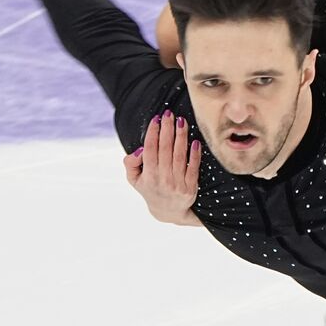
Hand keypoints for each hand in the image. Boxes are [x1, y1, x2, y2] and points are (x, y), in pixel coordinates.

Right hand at [124, 109, 202, 226]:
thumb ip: (131, 163)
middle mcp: (162, 179)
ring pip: (179, 155)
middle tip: (169, 114)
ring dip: (181, 136)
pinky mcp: (191, 187)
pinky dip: (194, 154)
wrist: (169, 211)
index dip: (153, 133)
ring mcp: (177, 183)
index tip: (156, 119)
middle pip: (165, 149)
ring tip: (181, 121)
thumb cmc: (150, 189)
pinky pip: (193, 167)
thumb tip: (139, 149)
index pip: (150, 150)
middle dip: (167, 129)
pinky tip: (195, 141)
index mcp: (148, 176)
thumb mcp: (134, 180)